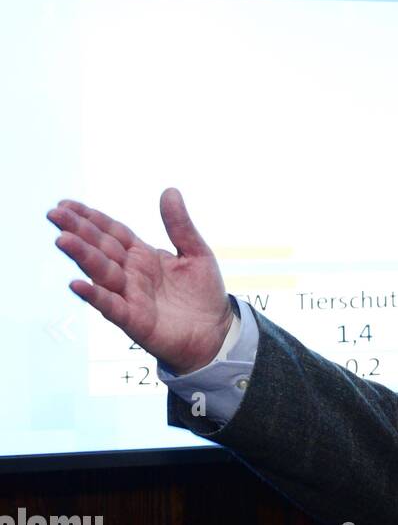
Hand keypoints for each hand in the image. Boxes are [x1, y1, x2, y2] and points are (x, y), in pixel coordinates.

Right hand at [48, 188, 232, 374]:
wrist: (216, 333)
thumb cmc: (203, 294)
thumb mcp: (196, 253)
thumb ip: (180, 225)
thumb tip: (169, 191)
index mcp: (142, 256)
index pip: (112, 232)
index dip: (91, 218)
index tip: (66, 204)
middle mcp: (130, 274)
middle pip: (101, 249)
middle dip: (78, 231)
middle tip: (54, 214)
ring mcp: (130, 296)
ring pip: (101, 273)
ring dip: (82, 257)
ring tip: (63, 240)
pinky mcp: (134, 320)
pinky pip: (111, 307)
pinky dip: (95, 296)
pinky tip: (78, 285)